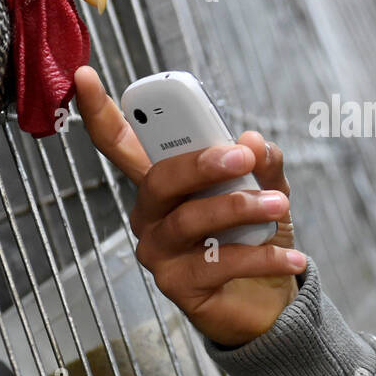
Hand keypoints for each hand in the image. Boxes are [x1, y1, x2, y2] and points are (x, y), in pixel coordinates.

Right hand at [73, 66, 304, 345]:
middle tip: (243, 156)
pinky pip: (216, 263)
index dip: (100, 111)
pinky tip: (291, 256)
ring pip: (189, 220)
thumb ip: (261, 164)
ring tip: (277, 206)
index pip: (121, 142)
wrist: (270, 299)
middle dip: (202, 163)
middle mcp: (150, 213)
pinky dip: (260, 256)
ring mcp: (158, 251)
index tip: (84, 75)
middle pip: (160, 178)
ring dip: (239, 208)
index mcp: (163, 181)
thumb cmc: (255, 238)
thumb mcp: (266, 192)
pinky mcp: (175, 285)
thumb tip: (254, 141)